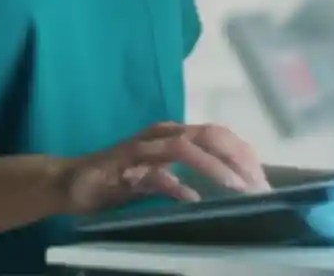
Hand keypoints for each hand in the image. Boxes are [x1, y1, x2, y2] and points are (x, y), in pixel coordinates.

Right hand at [58, 122, 270, 214]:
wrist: (71, 182)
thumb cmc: (120, 180)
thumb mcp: (162, 176)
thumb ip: (190, 176)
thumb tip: (230, 188)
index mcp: (174, 133)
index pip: (218, 134)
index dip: (243, 153)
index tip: (263, 178)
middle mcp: (162, 134)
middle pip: (209, 133)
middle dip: (237, 157)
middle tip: (257, 184)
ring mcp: (142, 148)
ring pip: (186, 148)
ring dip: (214, 167)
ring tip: (236, 188)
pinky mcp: (123, 168)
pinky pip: (154, 174)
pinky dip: (175, 186)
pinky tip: (192, 200)